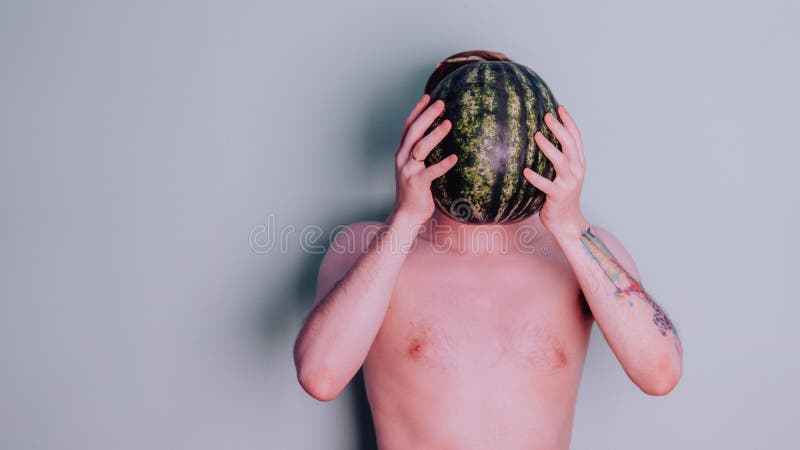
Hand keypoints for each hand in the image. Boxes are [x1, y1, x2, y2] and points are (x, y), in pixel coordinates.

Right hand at [390, 94, 458, 226]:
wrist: (407, 213)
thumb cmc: (416, 188)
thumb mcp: (415, 166)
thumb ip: (422, 152)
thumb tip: (441, 135)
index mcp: (402, 152)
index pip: (408, 126)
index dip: (417, 110)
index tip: (428, 96)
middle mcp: (402, 158)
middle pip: (413, 132)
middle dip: (426, 115)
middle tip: (441, 103)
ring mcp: (408, 171)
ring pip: (420, 148)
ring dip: (434, 134)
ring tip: (448, 123)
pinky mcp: (417, 184)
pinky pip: (431, 172)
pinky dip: (443, 164)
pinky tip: (455, 157)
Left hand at [523, 105, 588, 236]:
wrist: (567, 221)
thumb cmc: (561, 195)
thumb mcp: (565, 174)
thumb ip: (559, 158)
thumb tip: (540, 138)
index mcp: (578, 163)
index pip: (576, 138)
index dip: (568, 122)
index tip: (559, 108)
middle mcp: (576, 170)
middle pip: (569, 144)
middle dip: (559, 128)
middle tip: (546, 116)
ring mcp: (568, 183)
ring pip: (560, 161)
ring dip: (548, 147)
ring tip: (536, 135)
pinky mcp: (558, 195)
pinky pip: (546, 185)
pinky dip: (535, 178)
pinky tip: (524, 171)